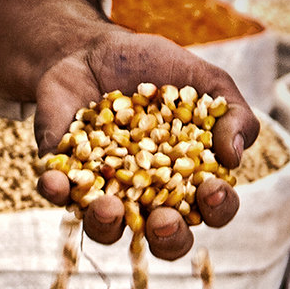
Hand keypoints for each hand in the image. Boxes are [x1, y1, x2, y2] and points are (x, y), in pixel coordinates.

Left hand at [33, 30, 259, 260]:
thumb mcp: (205, 81)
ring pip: (106, 229)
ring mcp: (103, 190)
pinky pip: (58, 194)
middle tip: (163, 219)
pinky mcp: (63, 177)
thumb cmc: (156, 69)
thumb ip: (233, 114)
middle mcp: (146, 196)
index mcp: (187, 179)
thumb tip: (234, 157)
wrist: (93, 50)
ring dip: (106, 225)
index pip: (210, 211)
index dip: (216, 209)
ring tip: (108, 206)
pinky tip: (55, 181)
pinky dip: (56, 191)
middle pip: (163, 238)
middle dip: (167, 238)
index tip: (211, 188)